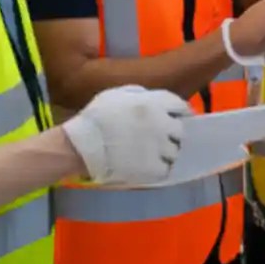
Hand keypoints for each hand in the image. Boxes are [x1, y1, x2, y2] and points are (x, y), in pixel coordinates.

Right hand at [62, 85, 190, 184]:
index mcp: (154, 104)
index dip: (181, 112)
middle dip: (172, 134)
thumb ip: (140, 95)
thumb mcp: (118, 94)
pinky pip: (165, 169)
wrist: (83, 144)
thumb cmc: (96, 116)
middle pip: (179, 131)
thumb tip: (153, 99)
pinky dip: (160, 168)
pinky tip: (148, 166)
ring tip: (152, 154)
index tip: (179, 117)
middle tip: (161, 138)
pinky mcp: (153, 168)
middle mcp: (162, 124)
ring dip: (166, 152)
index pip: (180, 106)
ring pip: (174, 152)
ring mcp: (159, 148)